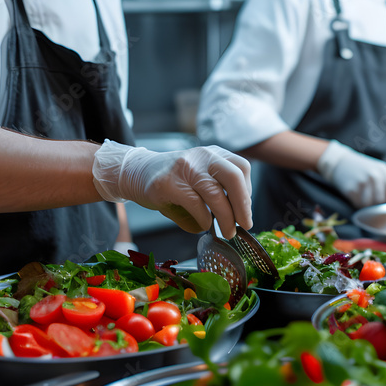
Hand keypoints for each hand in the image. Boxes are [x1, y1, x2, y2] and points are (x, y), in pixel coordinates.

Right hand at [92, 140, 251, 237]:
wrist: (137, 173)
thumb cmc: (175, 182)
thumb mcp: (201, 180)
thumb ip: (220, 194)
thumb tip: (237, 221)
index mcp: (214, 153)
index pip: (242, 168)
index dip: (247, 193)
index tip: (244, 212)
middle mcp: (202, 155)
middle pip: (233, 176)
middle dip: (243, 205)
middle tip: (245, 225)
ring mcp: (184, 167)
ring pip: (215, 193)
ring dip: (226, 218)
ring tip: (227, 232)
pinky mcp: (168, 183)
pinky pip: (195, 203)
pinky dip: (204, 218)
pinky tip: (204, 225)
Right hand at [316, 140, 385, 207]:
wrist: (340, 162)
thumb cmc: (362, 169)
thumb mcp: (378, 171)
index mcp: (384, 171)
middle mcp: (375, 176)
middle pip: (382, 202)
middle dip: (379, 208)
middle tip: (376, 209)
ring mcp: (362, 183)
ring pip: (370, 206)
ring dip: (367, 208)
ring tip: (364, 200)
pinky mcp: (351, 189)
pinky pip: (358, 205)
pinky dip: (358, 205)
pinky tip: (356, 197)